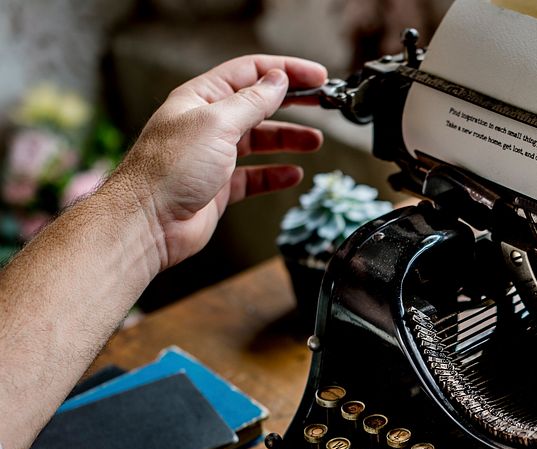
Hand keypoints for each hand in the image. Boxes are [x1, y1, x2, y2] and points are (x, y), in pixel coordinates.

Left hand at [114, 54, 327, 270]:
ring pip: (259, 140)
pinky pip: (254, 176)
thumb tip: (277, 81)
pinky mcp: (218, 187)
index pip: (250, 72)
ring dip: (288, 139)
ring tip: (314, 142)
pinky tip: (292, 174)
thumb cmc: (168, 170)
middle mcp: (207, 124)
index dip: (286, 71)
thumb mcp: (217, 124)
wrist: (147, 222)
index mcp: (201, 98)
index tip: (316, 76)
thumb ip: (252, 102)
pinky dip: (275, 174)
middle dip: (292, 102)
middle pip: (258, 104)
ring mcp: (213, 156)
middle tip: (321, 102)